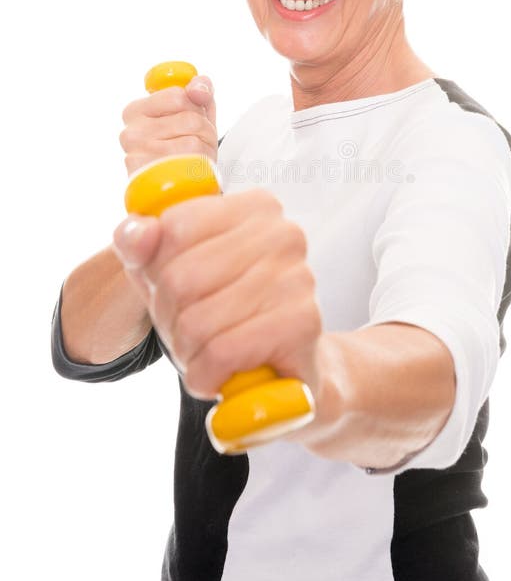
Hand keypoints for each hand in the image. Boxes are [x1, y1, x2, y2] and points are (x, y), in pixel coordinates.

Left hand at [111, 188, 323, 406]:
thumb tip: (137, 233)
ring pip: (198, 321)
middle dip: (170, 317)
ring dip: (188, 350)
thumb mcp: (168, 269)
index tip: (174, 287)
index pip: (173, 227)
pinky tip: (219, 374)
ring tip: (207, 351)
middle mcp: (284, 234)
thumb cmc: (221, 309)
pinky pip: (224, 352)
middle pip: (181, 278)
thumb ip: (140, 243)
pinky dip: (207, 374)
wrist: (278, 370)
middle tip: (188, 329)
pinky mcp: (302, 326)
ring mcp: (298, 279)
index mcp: (255, 207)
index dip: (157, 269)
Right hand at [119, 75, 217, 175]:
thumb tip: (198, 88)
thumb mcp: (195, 112)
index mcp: (135, 111)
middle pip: (189, 118)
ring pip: (193, 140)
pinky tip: (190, 169)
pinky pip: (191, 162)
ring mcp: (139, 157)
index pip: (177, 95)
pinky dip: (201, 165)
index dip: (196, 106)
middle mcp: (131, 133)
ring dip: (205, 148)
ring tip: (194, 156)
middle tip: (196, 141)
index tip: (191, 116)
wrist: (180, 189)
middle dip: (203, 129)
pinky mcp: (153, 178)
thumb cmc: (186, 146)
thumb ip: (199, 91)